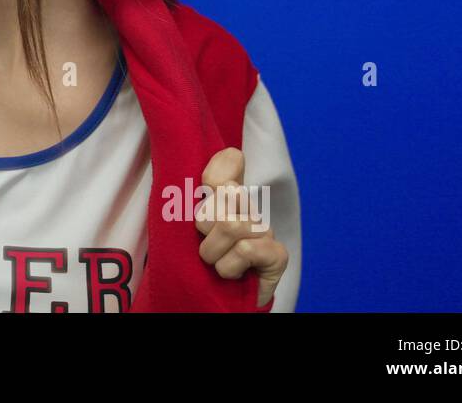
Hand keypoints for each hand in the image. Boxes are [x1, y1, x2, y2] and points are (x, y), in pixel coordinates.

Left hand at [195, 147, 288, 308]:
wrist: (216, 302)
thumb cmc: (197, 264)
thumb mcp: (184, 226)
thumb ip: (187, 194)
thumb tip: (214, 159)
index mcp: (228, 195)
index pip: (230, 158)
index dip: (213, 174)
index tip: (203, 193)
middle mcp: (250, 208)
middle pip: (224, 193)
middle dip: (204, 224)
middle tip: (204, 242)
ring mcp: (266, 230)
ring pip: (231, 224)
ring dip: (212, 252)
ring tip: (214, 262)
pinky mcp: (278, 254)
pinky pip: (245, 250)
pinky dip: (228, 267)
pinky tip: (231, 274)